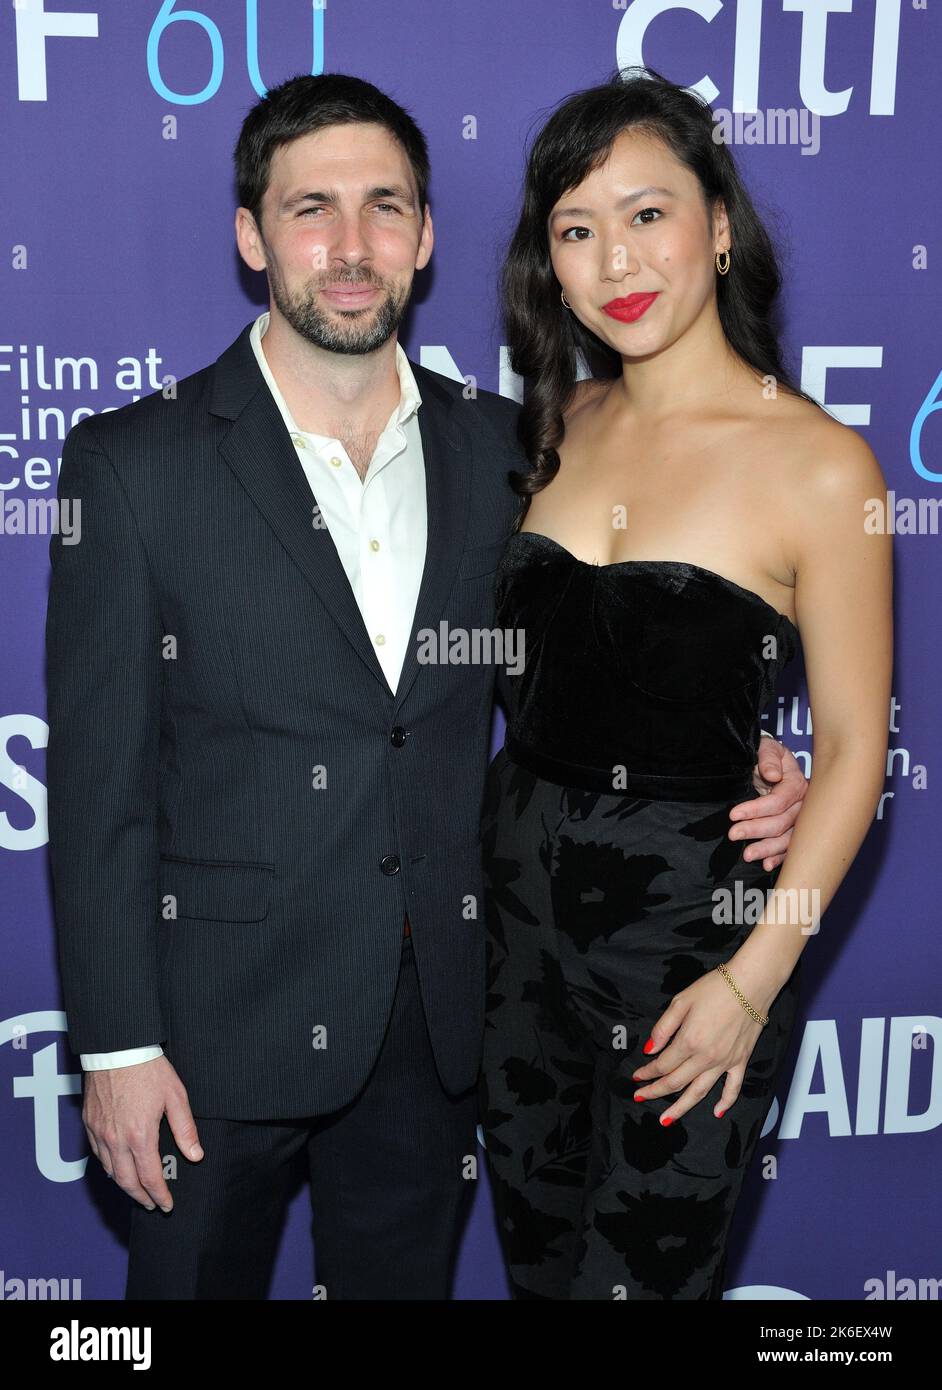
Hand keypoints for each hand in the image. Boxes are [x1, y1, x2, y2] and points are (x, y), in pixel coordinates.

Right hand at [82, 1055, 202, 1210]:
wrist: (118, 1048)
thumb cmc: (149, 1069)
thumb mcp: (176, 1096)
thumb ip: (185, 1129)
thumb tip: (196, 1155)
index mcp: (140, 1135)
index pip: (150, 1177)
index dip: (159, 1195)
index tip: (166, 1205)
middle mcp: (116, 1139)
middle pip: (127, 1181)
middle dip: (140, 1197)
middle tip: (151, 1205)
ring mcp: (99, 1132)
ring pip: (109, 1171)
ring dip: (124, 1185)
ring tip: (137, 1190)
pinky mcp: (89, 1123)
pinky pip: (97, 1154)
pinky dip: (108, 1167)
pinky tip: (117, 1167)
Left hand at [631, 967, 773, 1122]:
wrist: (750, 984)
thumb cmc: (715, 988)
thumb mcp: (681, 1001)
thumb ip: (663, 1027)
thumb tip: (650, 1049)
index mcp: (689, 1041)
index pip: (662, 1065)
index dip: (647, 1072)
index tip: (636, 1076)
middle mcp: (705, 1057)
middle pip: (675, 1082)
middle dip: (655, 1092)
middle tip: (640, 1097)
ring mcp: (724, 1062)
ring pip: (699, 1092)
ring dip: (681, 1108)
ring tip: (666, 1119)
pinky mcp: (740, 1061)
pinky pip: (733, 1088)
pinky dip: (725, 1103)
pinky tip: (716, 1113)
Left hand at [729, 738, 807, 869]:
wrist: (769, 762)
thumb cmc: (766, 755)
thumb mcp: (766, 748)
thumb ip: (768, 758)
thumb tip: (773, 775)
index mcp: (796, 783)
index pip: (779, 801)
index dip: (756, 809)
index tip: (734, 814)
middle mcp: (802, 804)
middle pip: (782, 822)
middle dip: (756, 830)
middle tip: (733, 834)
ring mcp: (799, 819)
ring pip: (787, 839)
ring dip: (767, 849)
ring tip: (747, 855)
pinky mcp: (794, 829)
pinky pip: (790, 847)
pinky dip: (779, 857)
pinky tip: (767, 865)